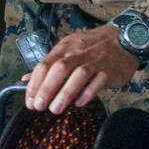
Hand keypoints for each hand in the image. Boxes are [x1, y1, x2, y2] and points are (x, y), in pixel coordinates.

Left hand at [21, 24, 140, 112]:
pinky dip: (88, 92)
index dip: (35, 83)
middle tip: (38, 106)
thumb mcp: (67, 51)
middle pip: (59, 69)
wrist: (123, 38)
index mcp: (64, 49)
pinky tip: (79, 103)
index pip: (44, 65)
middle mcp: (77, 53)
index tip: (29, 101)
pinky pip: (98, 81)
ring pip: (78, 75)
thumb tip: (25, 80)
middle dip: (46, 88)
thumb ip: (48, 66)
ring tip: (55, 109)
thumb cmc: (91, 48)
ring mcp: (94, 61)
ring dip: (65, 93)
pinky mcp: (109, 70)